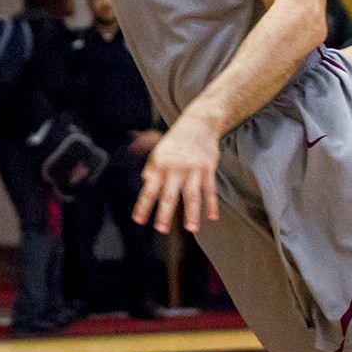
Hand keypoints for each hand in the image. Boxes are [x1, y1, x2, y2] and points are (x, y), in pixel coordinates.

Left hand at [132, 115, 219, 233]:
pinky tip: (212, 217)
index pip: (149, 189)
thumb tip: (145, 184)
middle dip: (165, 213)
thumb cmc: (176, 139)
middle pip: (169, 194)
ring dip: (192, 213)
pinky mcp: (208, 169)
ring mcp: (193, 169)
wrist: (198, 122)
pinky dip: (212, 204)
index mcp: (160, 164)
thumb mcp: (157, 150)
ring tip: (191, 229)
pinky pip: (210, 190)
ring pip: (192, 195)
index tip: (139, 220)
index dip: (143, 205)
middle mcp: (175, 168)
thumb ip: (150, 168)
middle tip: (161, 229)